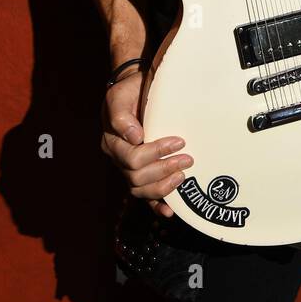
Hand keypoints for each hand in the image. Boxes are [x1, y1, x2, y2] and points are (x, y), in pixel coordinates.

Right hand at [100, 69, 191, 218]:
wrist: (134, 89)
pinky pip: (144, 195)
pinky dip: (156, 205)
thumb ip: (122, 115)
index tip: (178, 141)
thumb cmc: (129, 91)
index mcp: (112, 141)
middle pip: (137, 176)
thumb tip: (135, 137)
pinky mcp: (140, 173)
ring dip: (163, 186)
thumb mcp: (120, 96)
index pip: (133, 157)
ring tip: (183, 175)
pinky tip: (169, 211)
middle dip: (164, 169)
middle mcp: (118, 157)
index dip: (157, 152)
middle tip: (187, 158)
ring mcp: (128, 168)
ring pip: (140, 190)